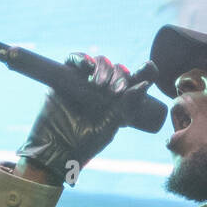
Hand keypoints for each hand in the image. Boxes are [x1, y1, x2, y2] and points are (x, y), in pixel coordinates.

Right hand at [17, 54, 153, 183]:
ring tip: (98, 85)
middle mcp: (104, 90)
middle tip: (114, 91)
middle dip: (120, 75)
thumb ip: (126, 107)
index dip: (144, 71)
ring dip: (104, 68)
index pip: (135, 81)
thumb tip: (144, 85)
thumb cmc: (85, 143)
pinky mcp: (66, 78)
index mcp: (120, 101)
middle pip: (118, 69)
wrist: (56, 148)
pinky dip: (82, 58)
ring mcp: (85, 82)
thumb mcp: (110, 126)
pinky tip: (87, 65)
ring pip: (100, 62)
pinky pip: (74, 60)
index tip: (150, 67)